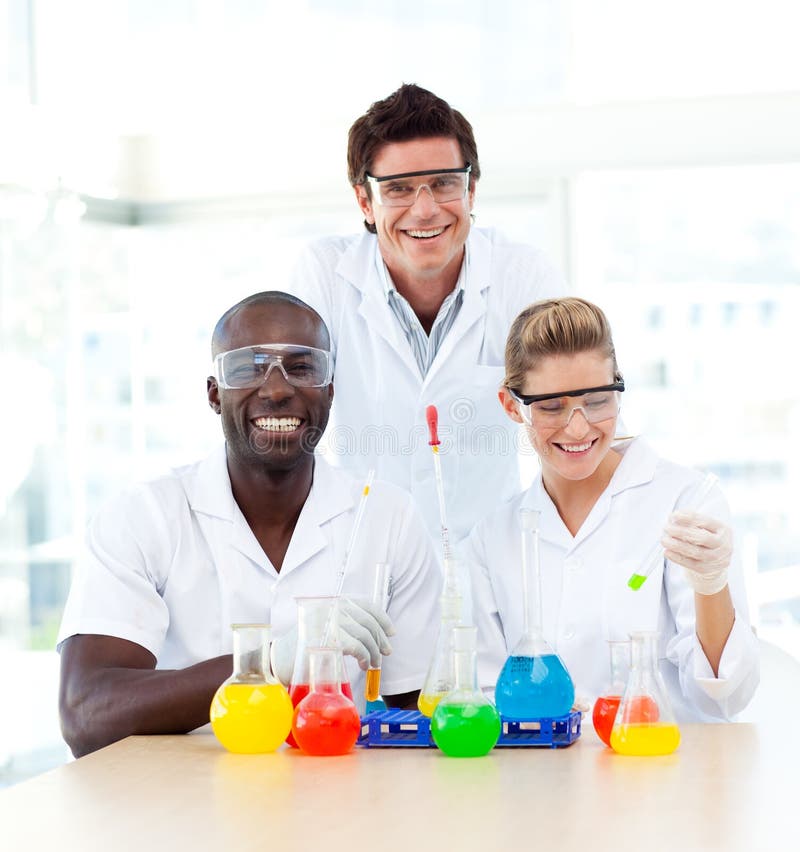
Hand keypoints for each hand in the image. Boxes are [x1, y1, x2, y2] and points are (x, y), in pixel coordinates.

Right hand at [269, 598, 394, 684]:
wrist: (278, 660)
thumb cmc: (304, 647)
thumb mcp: (325, 628)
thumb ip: (345, 625)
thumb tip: (376, 634)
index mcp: (332, 602)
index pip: (365, 604)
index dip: (382, 618)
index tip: (391, 632)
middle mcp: (331, 608)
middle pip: (367, 621)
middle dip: (380, 638)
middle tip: (386, 652)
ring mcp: (329, 622)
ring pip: (364, 635)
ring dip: (373, 652)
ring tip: (372, 663)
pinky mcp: (327, 639)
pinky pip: (357, 646)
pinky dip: (365, 656)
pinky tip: (363, 664)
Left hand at [661, 511, 731, 595]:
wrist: (711, 561)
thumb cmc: (703, 540)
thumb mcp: (701, 527)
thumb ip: (689, 521)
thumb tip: (673, 518)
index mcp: (723, 530)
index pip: (707, 522)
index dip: (690, 518)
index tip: (674, 516)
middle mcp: (724, 545)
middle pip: (703, 538)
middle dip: (682, 532)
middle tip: (666, 528)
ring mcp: (717, 559)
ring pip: (696, 552)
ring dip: (677, 545)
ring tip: (664, 540)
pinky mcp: (707, 569)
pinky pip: (691, 564)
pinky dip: (677, 558)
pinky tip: (667, 552)